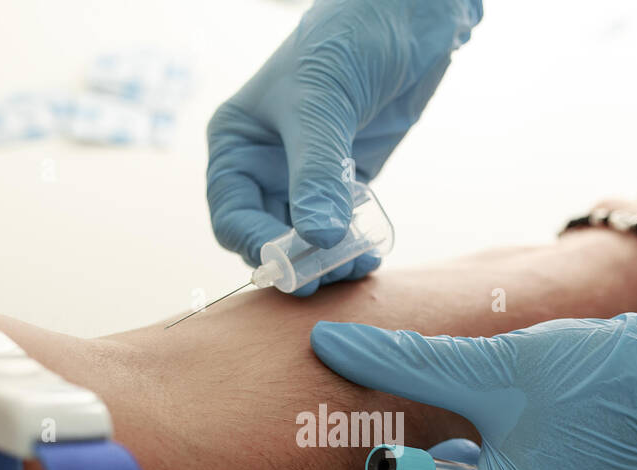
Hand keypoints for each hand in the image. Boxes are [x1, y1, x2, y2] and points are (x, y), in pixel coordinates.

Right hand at [206, 0, 481, 293]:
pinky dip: (351, 248)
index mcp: (236, 144)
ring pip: (305, 241)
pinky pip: (339, 230)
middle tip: (327, 276)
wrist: (405, 17)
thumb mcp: (323, 105)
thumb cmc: (346, 41)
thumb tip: (316, 239)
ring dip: (327, 260)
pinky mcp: (345, 181)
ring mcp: (304, 177)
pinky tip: (369, 253)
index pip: (232, 213)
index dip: (256, 244)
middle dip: (295, 260)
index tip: (291, 262)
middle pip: (267, 236)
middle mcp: (264, 167)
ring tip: (355, 263)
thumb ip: (317, 174)